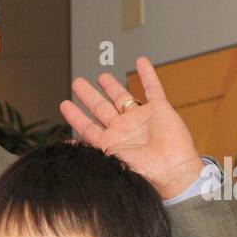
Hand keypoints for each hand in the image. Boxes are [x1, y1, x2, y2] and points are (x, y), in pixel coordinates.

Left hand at [59, 55, 203, 200]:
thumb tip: (66, 146)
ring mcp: (141, 119)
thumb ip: (89, 152)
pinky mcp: (159, 110)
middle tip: (77, 83)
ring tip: (102, 76)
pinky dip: (147, 74)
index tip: (64, 104)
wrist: (172, 172)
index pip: (87, 126)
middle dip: (88, 95)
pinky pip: (153, 89)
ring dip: (112, 86)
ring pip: (123, 97)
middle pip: (101, 107)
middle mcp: (123, 130)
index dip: (75, 115)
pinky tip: (141, 62)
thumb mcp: (110, 164)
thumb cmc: (144, 174)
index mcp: (110, 143)